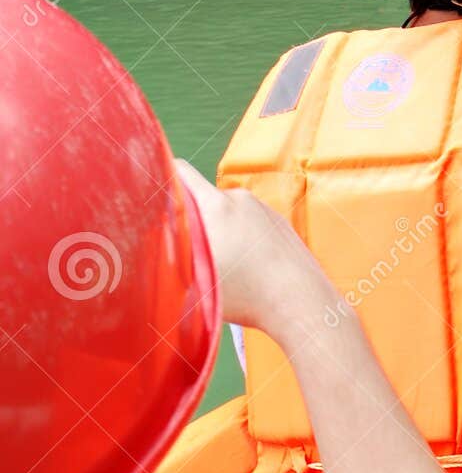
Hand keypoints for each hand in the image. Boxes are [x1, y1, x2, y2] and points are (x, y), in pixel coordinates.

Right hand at [176, 160, 339, 343]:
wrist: (299, 299)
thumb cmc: (246, 295)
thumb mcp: (196, 280)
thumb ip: (174, 255)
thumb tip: (158, 246)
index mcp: (215, 206)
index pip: (180, 173)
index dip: (162, 180)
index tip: (151, 196)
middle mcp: (239, 199)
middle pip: (203, 197)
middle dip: (191, 217)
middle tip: (187, 247)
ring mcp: (262, 208)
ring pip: (227, 212)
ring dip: (218, 229)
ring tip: (223, 264)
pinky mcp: (278, 220)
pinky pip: (249, 221)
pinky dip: (241, 236)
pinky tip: (245, 265)